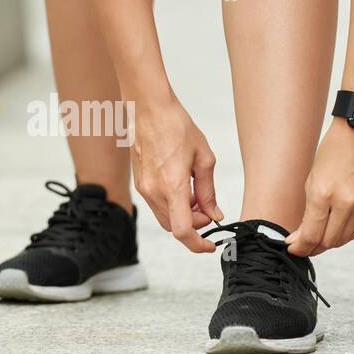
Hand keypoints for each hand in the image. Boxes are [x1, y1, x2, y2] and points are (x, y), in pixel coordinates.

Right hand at [129, 94, 222, 252]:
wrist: (148, 108)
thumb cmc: (177, 126)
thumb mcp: (204, 158)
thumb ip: (208, 191)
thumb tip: (214, 214)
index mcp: (172, 186)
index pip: (183, 231)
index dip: (198, 244)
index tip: (210, 244)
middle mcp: (153, 192)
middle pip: (174, 227)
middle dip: (195, 226)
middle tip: (208, 209)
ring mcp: (143, 189)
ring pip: (165, 218)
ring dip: (183, 215)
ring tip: (196, 194)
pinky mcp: (139, 183)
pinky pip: (157, 206)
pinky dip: (172, 206)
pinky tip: (182, 188)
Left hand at [287, 119, 353, 256]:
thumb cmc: (332, 152)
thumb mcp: (312, 179)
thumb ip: (309, 211)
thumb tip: (302, 237)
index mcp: (324, 194)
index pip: (311, 235)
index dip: (300, 246)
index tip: (292, 247)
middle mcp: (346, 202)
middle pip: (328, 242)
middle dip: (313, 247)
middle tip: (303, 245)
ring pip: (344, 239)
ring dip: (329, 242)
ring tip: (318, 238)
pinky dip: (344, 233)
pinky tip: (335, 229)